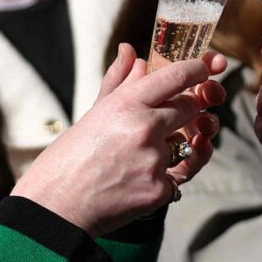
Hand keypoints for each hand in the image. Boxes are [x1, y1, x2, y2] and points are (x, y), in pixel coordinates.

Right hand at [13, 46, 225, 235]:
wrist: (53, 209)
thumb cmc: (66, 161)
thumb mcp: (91, 115)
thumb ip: (118, 82)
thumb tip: (131, 51)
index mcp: (124, 104)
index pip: (176, 76)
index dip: (198, 69)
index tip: (208, 67)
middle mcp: (144, 128)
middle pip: (191, 107)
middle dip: (189, 110)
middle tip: (174, 116)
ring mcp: (154, 160)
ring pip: (185, 144)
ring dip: (170, 149)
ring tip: (138, 158)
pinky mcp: (159, 190)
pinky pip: (179, 177)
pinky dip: (163, 179)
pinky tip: (137, 181)